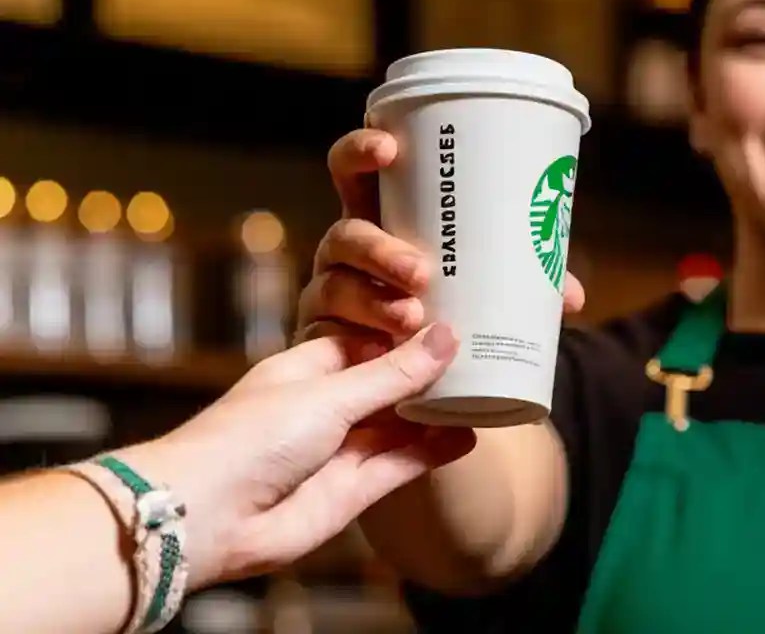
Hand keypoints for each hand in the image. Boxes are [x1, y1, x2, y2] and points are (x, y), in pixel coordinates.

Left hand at [123, 326, 475, 588]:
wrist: (208, 516)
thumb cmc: (247, 439)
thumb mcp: (329, 393)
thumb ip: (392, 373)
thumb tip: (445, 337)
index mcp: (307, 369)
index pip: (367, 342)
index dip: (406, 332)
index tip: (451, 317)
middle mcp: (324, 408)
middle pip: (387, 385)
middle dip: (427, 372)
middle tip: (481, 352)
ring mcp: (338, 450)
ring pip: (399, 425)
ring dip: (436, 411)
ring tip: (485, 391)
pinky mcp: (351, 491)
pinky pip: (402, 464)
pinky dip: (434, 450)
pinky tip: (468, 436)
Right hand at [296, 129, 584, 342]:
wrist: (420, 374)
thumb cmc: (449, 303)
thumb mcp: (484, 284)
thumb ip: (525, 284)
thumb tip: (571, 298)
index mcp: (382, 218)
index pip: (353, 171)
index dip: (362, 151)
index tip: (391, 149)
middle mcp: (348, 253)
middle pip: (345, 235)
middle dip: (381, 250)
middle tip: (424, 273)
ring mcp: (332, 296)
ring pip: (337, 289)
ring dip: (374, 302)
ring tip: (412, 319)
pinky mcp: (326, 341)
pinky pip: (328, 339)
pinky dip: (353, 344)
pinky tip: (373, 353)